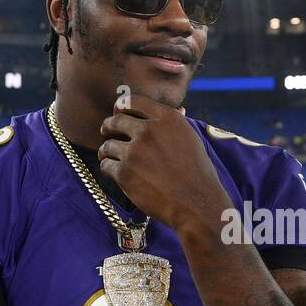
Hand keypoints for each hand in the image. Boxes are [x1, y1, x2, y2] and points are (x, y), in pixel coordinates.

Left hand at [97, 94, 229, 232]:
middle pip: (115, 121)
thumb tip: (181, 109)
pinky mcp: (124, 173)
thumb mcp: (192, 140)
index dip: (121, 106)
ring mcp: (134, 152)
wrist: (197, 203)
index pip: (133, 101)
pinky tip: (115, 173)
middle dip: (108, 126)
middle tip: (106, 131)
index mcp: (166, 118)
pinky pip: (106, 166)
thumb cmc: (199, 173)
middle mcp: (148, 131)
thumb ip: (179, 124)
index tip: (117, 112)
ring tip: (108, 156)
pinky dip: (108, 169)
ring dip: (106, 151)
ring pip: (107, 145)